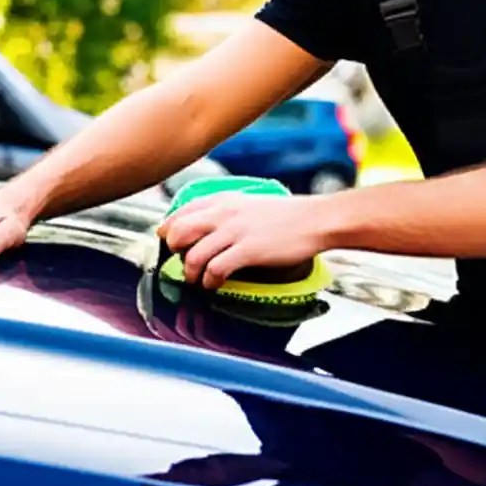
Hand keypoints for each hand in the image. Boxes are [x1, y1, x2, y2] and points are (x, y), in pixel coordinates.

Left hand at [156, 194, 326, 289]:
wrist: (315, 219)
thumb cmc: (285, 215)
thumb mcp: (249, 204)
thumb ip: (225, 213)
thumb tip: (204, 229)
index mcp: (223, 200)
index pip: (181, 212)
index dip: (169, 231)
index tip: (169, 244)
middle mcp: (224, 213)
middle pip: (179, 232)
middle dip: (175, 252)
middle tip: (183, 263)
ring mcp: (235, 232)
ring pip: (193, 255)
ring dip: (190, 273)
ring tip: (197, 281)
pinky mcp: (248, 250)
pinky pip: (215, 270)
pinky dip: (209, 281)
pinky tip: (214, 285)